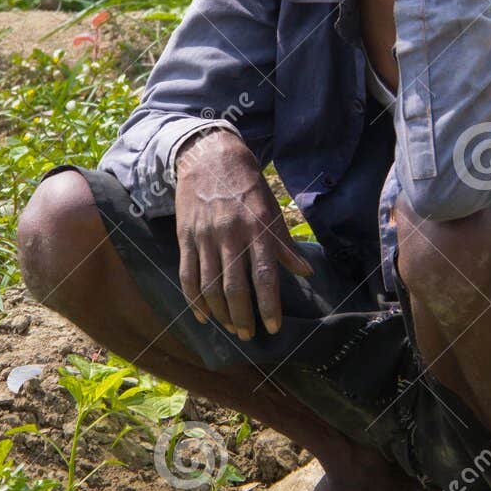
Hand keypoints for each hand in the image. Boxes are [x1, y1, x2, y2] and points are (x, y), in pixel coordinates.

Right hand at [174, 129, 312, 338]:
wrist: (208, 156)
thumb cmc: (246, 185)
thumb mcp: (270, 210)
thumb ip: (284, 244)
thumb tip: (305, 272)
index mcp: (257, 229)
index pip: (265, 276)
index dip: (269, 306)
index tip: (273, 327)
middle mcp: (231, 235)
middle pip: (235, 288)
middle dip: (242, 317)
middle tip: (249, 335)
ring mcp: (205, 237)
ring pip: (210, 286)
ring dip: (221, 313)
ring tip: (231, 327)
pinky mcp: (185, 237)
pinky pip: (187, 275)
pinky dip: (193, 300)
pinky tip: (203, 315)